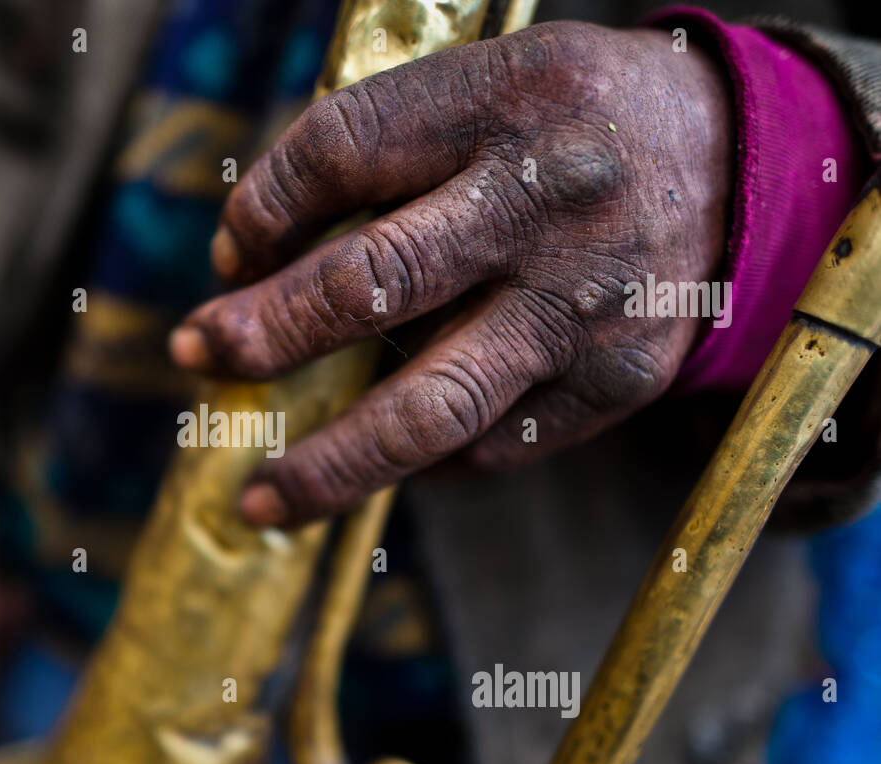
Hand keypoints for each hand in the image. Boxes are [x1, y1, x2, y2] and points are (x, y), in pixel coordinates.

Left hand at [169, 22, 733, 526]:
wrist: (745, 170)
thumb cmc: (579, 128)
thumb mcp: (496, 87)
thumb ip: (389, 151)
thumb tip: (259, 259)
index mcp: (506, 103)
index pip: (340, 152)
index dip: (260, 208)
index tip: (230, 255)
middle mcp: (545, 205)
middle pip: (367, 284)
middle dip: (260, 333)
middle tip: (196, 355)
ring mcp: (582, 305)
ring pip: (425, 409)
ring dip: (325, 463)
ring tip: (257, 499)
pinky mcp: (613, 382)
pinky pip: (490, 446)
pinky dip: (422, 462)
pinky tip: (381, 459)